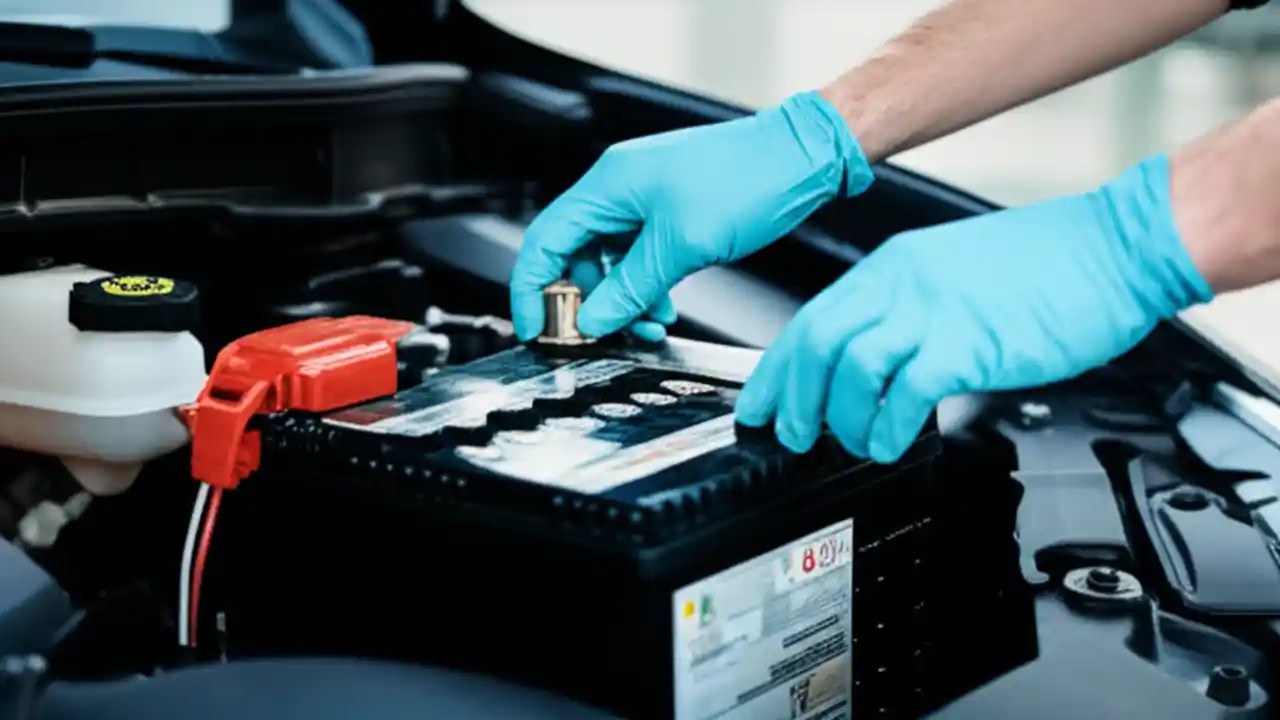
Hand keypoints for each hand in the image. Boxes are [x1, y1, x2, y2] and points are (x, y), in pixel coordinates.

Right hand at [509, 91, 873, 342]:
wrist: (804, 157)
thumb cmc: (749, 179)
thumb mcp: (682, 246)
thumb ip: (631, 287)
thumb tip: (593, 320)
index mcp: (609, 186)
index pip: (545, 240)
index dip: (532, 289)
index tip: (536, 329)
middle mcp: (619, 191)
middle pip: (576, 256)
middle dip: (588, 302)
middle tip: (603, 336)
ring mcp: (645, 202)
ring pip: (610, 263)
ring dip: (622, 300)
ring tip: (649, 325)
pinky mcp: (670, 214)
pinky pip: (639, 259)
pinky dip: (646, 288)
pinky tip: (664, 308)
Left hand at [735, 154, 1212, 461]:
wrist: (1115, 248)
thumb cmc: (1047, 266)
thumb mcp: (952, 273)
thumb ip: (907, 309)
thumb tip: (873, 359)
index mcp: (893, 266)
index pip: (811, 319)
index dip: (777, 369)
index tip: (762, 403)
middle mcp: (903, 284)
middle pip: (815, 343)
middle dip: (792, 399)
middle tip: (791, 434)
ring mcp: (934, 311)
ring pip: (850, 368)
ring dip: (840, 418)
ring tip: (852, 441)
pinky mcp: (969, 343)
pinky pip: (904, 392)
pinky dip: (886, 426)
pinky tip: (890, 441)